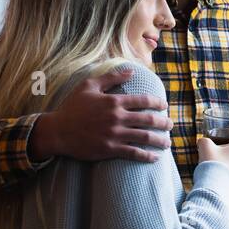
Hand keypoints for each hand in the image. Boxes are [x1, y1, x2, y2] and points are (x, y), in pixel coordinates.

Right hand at [29, 69, 172, 163]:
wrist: (57, 131)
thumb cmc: (72, 107)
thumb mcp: (89, 86)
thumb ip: (111, 78)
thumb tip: (130, 71)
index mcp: (114, 101)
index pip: (143, 100)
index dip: (157, 102)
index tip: (164, 105)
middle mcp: (117, 117)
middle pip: (149, 119)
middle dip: (164, 122)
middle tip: (170, 124)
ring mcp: (114, 134)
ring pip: (145, 137)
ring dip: (160, 140)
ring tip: (167, 142)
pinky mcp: (110, 149)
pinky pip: (134, 153)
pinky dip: (147, 156)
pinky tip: (155, 157)